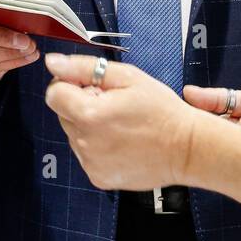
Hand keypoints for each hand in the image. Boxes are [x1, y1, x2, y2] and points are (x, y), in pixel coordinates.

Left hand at [43, 53, 197, 189]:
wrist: (186, 149)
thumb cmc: (162, 111)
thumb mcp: (127, 77)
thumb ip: (84, 68)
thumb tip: (53, 63)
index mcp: (89, 115)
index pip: (54, 94)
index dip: (71, 85)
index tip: (93, 87)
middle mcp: (85, 143)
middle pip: (63, 114)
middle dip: (81, 105)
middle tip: (114, 106)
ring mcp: (90, 163)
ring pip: (75, 135)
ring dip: (89, 126)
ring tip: (121, 125)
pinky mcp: (98, 177)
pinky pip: (86, 155)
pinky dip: (98, 146)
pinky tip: (121, 142)